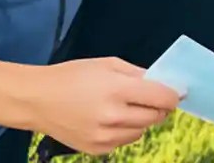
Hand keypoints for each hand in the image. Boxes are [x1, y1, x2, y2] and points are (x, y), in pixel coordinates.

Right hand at [24, 57, 181, 155]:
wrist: (37, 100)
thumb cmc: (71, 76)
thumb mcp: (106, 64)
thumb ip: (137, 73)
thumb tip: (162, 82)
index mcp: (117, 89)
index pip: (162, 98)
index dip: (173, 95)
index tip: (176, 92)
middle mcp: (113, 116)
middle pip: (156, 116)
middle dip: (160, 107)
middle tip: (153, 98)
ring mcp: (105, 137)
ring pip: (142, 131)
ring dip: (142, 119)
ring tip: (126, 107)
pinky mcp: (98, 150)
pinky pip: (125, 141)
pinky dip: (126, 131)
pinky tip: (111, 119)